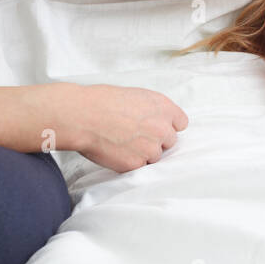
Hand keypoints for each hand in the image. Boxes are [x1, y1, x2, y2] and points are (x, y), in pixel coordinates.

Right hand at [47, 82, 189, 173]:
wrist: (83, 116)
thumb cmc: (103, 101)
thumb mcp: (136, 96)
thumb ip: (153, 110)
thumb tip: (156, 120)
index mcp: (164, 107)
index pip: (181, 123)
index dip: (168, 126)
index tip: (157, 127)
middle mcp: (162, 128)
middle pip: (170, 142)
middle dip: (156, 141)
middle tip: (135, 136)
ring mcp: (150, 148)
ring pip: (155, 156)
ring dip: (142, 153)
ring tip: (122, 142)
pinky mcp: (136, 164)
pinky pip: (139, 167)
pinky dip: (129, 162)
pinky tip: (115, 151)